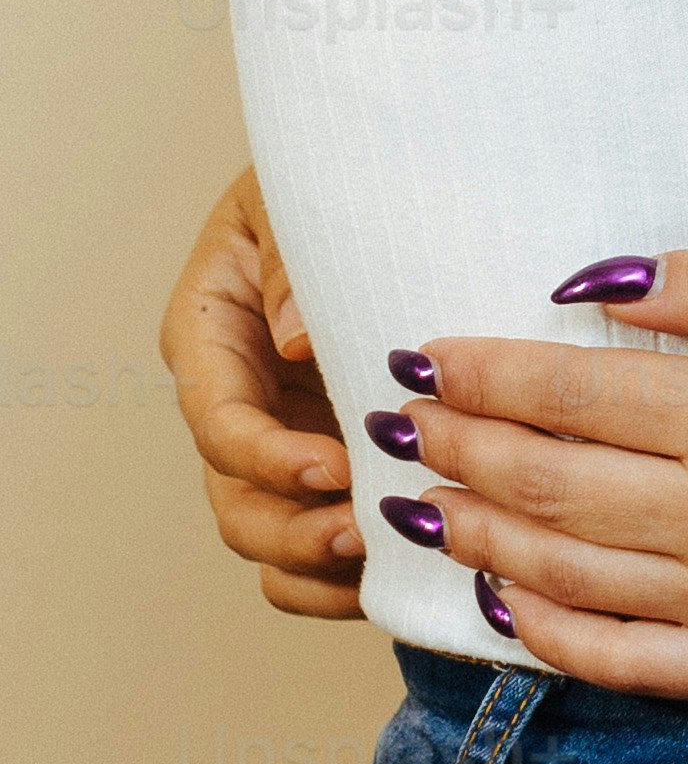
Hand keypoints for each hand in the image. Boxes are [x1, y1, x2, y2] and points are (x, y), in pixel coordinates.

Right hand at [162, 171, 365, 615]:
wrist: (368, 193)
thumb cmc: (327, 187)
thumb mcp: (293, 201)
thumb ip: (293, 262)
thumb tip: (293, 338)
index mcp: (210, 338)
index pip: (219, 421)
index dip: (268, 458)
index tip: (333, 467)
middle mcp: (239, 401)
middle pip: (237, 502)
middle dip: (294, 531)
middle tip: (364, 531)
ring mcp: (283, 440)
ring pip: (273, 537)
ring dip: (322, 563)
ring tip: (388, 559)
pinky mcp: (330, 463)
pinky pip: (316, 547)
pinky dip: (346, 577)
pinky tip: (401, 576)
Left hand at [386, 248, 687, 700]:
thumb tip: (607, 285)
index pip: (571, 391)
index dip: (484, 373)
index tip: (426, 355)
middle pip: (548, 481)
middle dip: (460, 446)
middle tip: (400, 421)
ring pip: (564, 572)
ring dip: (480, 531)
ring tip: (423, 500)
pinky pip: (619, 662)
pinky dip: (546, 636)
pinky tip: (503, 604)